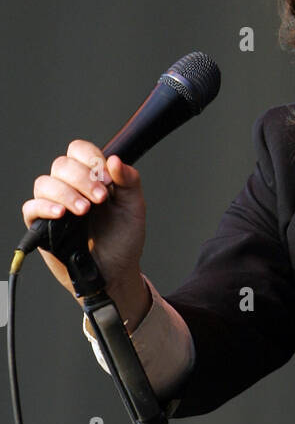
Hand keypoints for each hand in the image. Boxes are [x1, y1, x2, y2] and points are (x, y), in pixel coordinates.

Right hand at [22, 139, 149, 327]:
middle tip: (100, 199)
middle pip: (62, 164)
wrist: (116, 272)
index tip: (108, 180)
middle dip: (82, 178)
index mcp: (91, 177)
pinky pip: (31, 208)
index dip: (91, 159)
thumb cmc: (123, 240)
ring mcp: (54, 205)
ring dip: (66, 193)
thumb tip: (115, 159)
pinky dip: (44, 207)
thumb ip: (129, 182)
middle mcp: (70, 187)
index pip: (79, 151)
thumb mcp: (133, 208)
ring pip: (45, 183)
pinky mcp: (41, 225)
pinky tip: (61, 214)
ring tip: (84, 211)